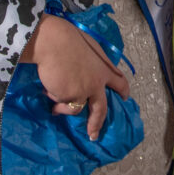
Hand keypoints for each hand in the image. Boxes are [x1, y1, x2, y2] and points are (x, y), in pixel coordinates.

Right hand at [21, 14, 128, 140]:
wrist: (53, 43)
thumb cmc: (68, 39)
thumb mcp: (89, 49)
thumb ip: (93, 63)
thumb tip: (89, 71)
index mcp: (104, 69)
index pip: (120, 81)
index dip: (123, 90)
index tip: (126, 98)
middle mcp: (97, 83)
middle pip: (101, 110)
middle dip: (96, 124)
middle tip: (93, 135)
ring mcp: (84, 92)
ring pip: (76, 109)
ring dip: (63, 110)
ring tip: (54, 110)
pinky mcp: (70, 97)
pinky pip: (60, 103)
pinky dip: (54, 98)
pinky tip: (47, 88)